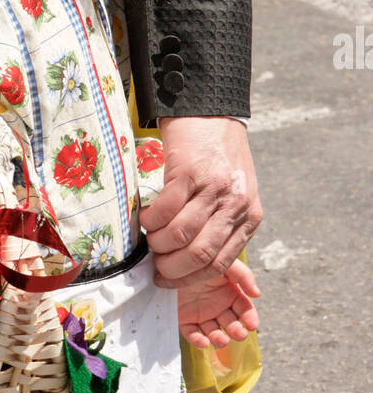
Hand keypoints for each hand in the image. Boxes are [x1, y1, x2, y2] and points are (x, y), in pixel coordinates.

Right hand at [139, 117, 261, 288]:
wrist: (209, 113)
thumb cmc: (218, 160)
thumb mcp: (233, 197)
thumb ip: (222, 229)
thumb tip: (198, 267)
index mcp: (249, 217)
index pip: (219, 264)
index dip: (188, 278)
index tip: (167, 279)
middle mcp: (235, 205)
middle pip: (199, 254)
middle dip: (171, 268)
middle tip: (154, 265)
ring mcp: (213, 188)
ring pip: (180, 235)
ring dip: (157, 242)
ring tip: (149, 237)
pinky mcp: (189, 172)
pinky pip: (165, 209)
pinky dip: (149, 219)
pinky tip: (144, 216)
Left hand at [176, 257, 259, 348]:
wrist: (169, 261)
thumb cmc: (199, 260)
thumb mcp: (223, 264)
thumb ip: (243, 275)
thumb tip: (257, 294)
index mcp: (230, 293)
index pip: (244, 309)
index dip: (249, 318)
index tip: (252, 325)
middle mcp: (217, 306)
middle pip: (231, 324)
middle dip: (236, 331)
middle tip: (238, 334)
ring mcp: (201, 314)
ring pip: (213, 332)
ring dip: (219, 339)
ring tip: (221, 339)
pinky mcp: (184, 320)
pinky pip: (192, 333)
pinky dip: (198, 340)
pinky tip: (204, 341)